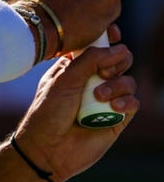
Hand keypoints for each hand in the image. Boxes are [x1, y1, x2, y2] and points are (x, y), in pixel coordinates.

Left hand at [12, 36, 136, 181]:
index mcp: (75, 65)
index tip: (114, 33)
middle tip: (103, 72)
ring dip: (118, 84)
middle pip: (119, 59)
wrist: (48, 148)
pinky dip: (126, 101)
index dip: (108, 37)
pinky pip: (133, 102)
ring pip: (128, 80)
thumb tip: (119, 48)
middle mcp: (92, 79)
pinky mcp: (117, 118)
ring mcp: (106, 98)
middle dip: (116, 60)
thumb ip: (90, 60)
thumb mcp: (65, 79)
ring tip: (99, 96)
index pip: (97, 45)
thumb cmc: (49, 110)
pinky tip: (112, 107)